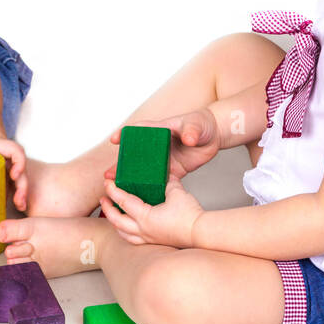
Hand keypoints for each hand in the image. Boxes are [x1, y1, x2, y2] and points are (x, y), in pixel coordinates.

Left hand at [0, 101, 28, 210]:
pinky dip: (13, 185)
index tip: (14, 174)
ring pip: (19, 172)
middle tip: (19, 202)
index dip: (19, 164)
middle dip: (23, 185)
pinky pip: (10, 173)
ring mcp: (5, 155)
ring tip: (19, 205)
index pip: (16, 152)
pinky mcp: (2, 159)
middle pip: (21, 167)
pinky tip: (11, 199)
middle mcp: (5, 150)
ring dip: (21, 188)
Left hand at [100, 176, 204, 248]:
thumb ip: (167, 182)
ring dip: (114, 223)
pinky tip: (127, 228)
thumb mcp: (176, 192)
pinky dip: (125, 233)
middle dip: (107, 209)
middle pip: (116, 221)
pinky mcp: (155, 243)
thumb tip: (164, 176)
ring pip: (123, 233)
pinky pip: (133, 240)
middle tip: (104, 198)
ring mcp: (148, 238)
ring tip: (112, 213)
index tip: (108, 183)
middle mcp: (143, 230)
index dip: (113, 191)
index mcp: (145, 217)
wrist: (201, 233)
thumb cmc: (190, 216)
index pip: (123, 202)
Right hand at [106, 108, 222, 181]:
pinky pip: (159, 181)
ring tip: (118, 189)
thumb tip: (188, 138)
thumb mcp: (197, 125)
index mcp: (159, 130)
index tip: (114, 140)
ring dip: (132, 179)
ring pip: (144, 171)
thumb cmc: (202, 125)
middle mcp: (158, 146)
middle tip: (109, 175)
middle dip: (121, 165)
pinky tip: (140, 198)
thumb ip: (192, 131)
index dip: (124, 135)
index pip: (138, 130)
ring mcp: (164, 160)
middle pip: (135, 155)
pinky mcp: (172, 171)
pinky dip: (150, 189)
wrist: (215, 137)